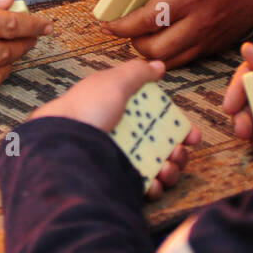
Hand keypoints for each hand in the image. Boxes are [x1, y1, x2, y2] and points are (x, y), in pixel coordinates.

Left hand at [29, 58, 200, 198]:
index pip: (159, 122)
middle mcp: (123, 137)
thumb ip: (137, 73)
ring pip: (157, 169)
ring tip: (167, 169)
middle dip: (178, 152)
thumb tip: (158, 65)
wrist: (59, 144)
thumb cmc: (84, 110)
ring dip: (171, 170)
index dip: (179, 129)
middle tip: (179, 153)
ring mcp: (119, 161)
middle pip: (163, 147)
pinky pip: (143, 187)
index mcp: (124, 113)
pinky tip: (155, 183)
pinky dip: (155, 187)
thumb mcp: (113, 83)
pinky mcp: (116, 182)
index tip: (193, 136)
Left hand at [101, 0, 252, 67]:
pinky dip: (167, 56)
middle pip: (156, 47)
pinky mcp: (216, 46)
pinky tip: (160, 39)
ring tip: (140, 35)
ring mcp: (210, 37)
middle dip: (133, 41)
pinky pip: (186, 60)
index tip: (108, 23)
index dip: (123, 24)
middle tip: (123, 27)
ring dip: (148, 52)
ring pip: (170, 60)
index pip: (149, 18)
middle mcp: (201, 22)